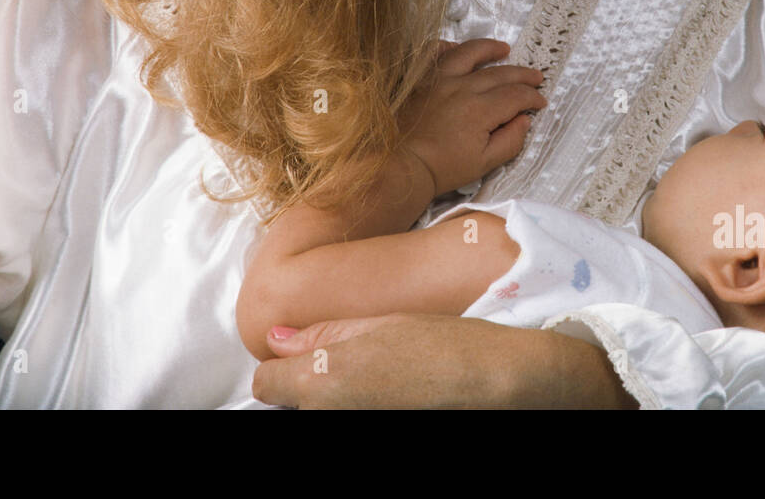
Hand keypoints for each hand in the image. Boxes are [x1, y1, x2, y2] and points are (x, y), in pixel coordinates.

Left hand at [249, 313, 637, 408]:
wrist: (500, 385)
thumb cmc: (445, 347)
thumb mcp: (379, 324)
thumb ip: (321, 335)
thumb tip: (277, 338)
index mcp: (319, 383)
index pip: (265, 384)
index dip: (286, 365)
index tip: (309, 354)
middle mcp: (327, 418)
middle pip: (295, 402)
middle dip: (315, 383)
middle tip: (364, 364)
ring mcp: (354, 430)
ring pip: (324, 414)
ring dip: (342, 398)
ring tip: (386, 380)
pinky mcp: (380, 439)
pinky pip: (352, 421)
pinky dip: (366, 409)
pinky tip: (398, 397)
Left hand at [397, 39, 545, 197]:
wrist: (401, 165)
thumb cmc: (442, 168)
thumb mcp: (485, 163)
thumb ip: (510, 140)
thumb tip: (524, 120)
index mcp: (480, 109)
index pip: (516, 95)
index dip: (532, 97)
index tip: (539, 102)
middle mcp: (462, 87)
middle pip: (500, 73)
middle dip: (523, 74)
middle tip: (536, 76)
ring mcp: (439, 79)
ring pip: (469, 53)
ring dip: (490, 49)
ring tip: (504, 48)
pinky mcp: (420, 79)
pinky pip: (434, 53)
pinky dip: (448, 47)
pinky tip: (458, 48)